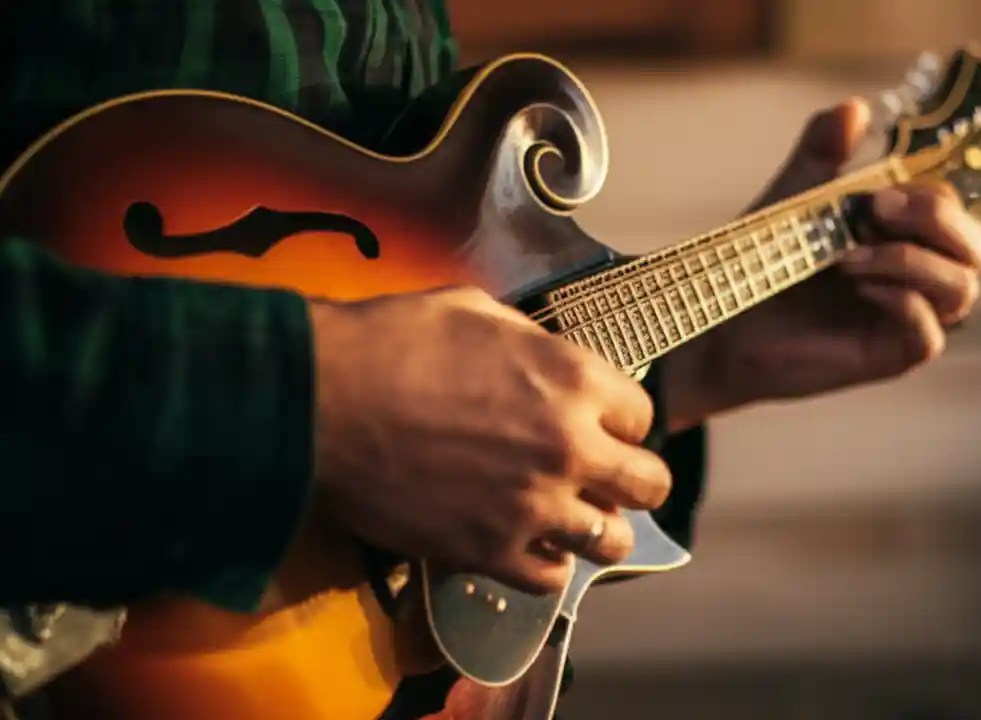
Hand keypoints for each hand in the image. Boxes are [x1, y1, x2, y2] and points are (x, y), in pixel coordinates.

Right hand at [308, 287, 671, 592]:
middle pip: (648, 484)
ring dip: (597, 529)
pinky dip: (545, 565)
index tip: (599, 424)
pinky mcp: (489, 551)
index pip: (642, 415)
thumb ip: (531, 342)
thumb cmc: (390, 342)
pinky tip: (528, 544)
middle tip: (606, 478)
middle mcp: (569, 447)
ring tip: (574, 519)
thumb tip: (546, 360)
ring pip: (611, 542)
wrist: (318, 402)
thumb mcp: (475, 311)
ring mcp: (533, 506)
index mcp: (573, 379)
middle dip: (632, 479)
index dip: (621, 420)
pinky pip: (550, 581)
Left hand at [666, 99, 980, 429]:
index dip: (928, 196)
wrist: (726, 316)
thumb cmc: (764, 259)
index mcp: (907, 234)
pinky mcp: (894, 355)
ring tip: (847, 258)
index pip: (953, 208)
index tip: (874, 193)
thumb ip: (823, 151)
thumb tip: (856, 106)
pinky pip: (930, 333)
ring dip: (911, 261)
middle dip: (935, 220)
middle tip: (875, 211)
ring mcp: (911, 316)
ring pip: (963, 287)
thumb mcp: (794, 195)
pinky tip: (859, 286)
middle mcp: (920, 274)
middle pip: (976, 246)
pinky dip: (903, 301)